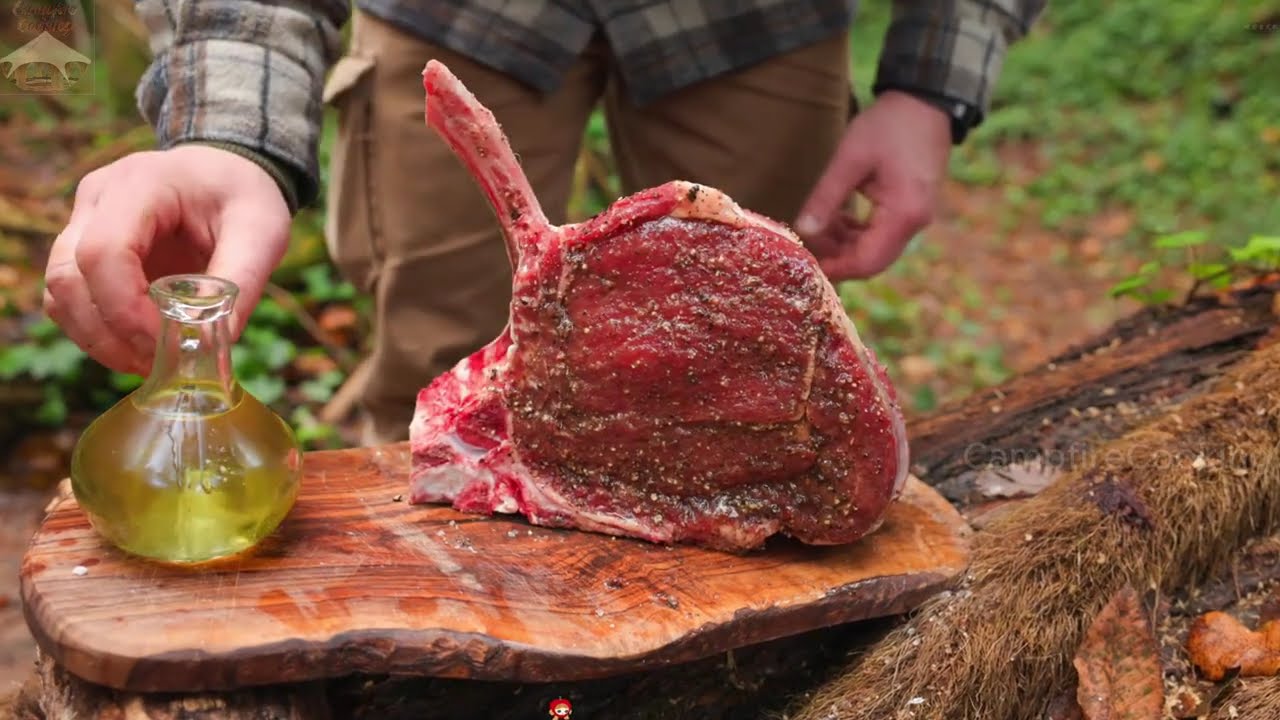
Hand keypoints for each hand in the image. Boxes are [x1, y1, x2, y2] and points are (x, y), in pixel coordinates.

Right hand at [43, 145, 290, 374]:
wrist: (227, 170)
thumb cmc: (245, 194)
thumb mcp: (262, 233)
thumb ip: (239, 282)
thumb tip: (214, 342)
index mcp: (142, 183)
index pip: (103, 252)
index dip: (126, 310)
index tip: (168, 343)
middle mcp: (97, 198)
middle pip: (68, 277)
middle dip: (110, 333)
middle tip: (160, 362)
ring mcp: (82, 221)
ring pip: (60, 293)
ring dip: (99, 338)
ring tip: (151, 361)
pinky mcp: (84, 247)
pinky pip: (71, 298)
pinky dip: (98, 331)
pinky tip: (139, 347)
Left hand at [795, 90, 952, 281]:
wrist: (925, 102)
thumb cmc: (888, 126)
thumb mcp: (850, 159)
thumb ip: (826, 198)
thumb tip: (804, 231)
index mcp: (903, 214)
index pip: (868, 261)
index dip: (837, 269)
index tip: (808, 266)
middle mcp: (915, 223)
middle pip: (873, 260)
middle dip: (839, 257)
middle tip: (808, 244)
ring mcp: (916, 217)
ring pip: (877, 248)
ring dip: (846, 244)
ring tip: (818, 227)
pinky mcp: (912, 208)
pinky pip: (884, 233)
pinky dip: (859, 232)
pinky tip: (838, 218)